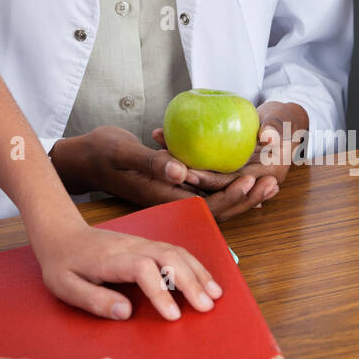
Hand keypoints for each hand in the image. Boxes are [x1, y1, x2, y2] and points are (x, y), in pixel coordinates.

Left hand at [31, 214, 222, 320]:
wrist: (62, 233)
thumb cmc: (63, 264)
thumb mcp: (65, 287)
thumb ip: (93, 300)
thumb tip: (126, 313)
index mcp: (110, 259)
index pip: (142, 268)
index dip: (160, 291)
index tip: (173, 316)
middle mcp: (131, 246)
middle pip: (167, 256)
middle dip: (190, 281)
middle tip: (206, 308)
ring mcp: (141, 242)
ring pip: (176, 251)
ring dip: (198, 272)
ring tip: (215, 296)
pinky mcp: (146, 244)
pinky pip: (175, 250)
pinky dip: (194, 265)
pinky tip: (207, 282)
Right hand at [55, 124, 257, 215]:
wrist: (85, 159)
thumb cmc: (101, 152)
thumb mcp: (124, 152)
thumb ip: (152, 162)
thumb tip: (182, 171)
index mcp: (163, 196)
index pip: (207, 205)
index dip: (233, 197)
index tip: (251, 181)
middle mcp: (173, 199)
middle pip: (219, 207)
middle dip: (248, 197)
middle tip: (273, 180)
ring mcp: (174, 194)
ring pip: (216, 200)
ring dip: (242, 192)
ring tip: (268, 179)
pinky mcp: (173, 186)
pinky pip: (206, 190)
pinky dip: (228, 184)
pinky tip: (244, 174)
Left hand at [152, 100, 308, 220]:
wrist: (279, 124)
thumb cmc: (281, 123)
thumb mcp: (280, 124)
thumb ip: (275, 130)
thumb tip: (268, 137)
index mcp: (257, 180)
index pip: (226, 184)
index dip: (206, 180)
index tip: (185, 170)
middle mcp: (241, 182)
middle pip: (208, 182)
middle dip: (184, 173)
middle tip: (163, 158)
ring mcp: (229, 175)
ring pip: (201, 171)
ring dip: (179, 160)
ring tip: (159, 144)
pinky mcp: (220, 167)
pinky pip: (200, 160)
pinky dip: (184, 150)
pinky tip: (163, 136)